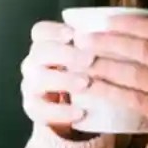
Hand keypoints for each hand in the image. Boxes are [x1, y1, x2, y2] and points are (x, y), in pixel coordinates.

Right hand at [19, 20, 96, 138]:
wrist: (76, 116)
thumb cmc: (88, 80)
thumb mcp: (91, 62)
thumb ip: (96, 49)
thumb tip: (117, 33)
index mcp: (46, 47)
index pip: (40, 32)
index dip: (54, 31)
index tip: (73, 34)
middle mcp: (34, 64)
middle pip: (39, 52)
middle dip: (65, 54)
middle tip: (90, 59)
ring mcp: (31, 87)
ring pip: (38, 79)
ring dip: (63, 80)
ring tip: (86, 83)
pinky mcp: (33, 110)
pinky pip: (41, 110)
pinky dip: (61, 112)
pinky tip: (81, 113)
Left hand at [74, 15, 147, 140]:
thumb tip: (114, 22)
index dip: (127, 23)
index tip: (102, 21)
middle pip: (141, 48)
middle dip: (108, 42)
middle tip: (82, 40)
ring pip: (134, 73)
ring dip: (103, 66)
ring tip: (81, 62)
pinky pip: (132, 98)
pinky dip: (108, 90)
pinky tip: (91, 86)